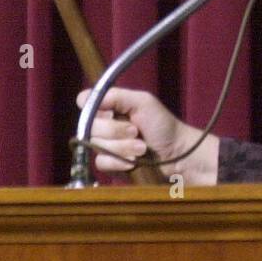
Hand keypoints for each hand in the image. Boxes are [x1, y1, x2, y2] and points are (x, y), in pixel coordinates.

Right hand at [76, 87, 217, 184]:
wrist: (177, 155)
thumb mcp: (143, 102)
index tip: (112, 112)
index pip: (85, 102)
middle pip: (89, 126)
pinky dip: (119, 162)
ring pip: (96, 146)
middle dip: (115, 130)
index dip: (94, 108)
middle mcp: (105, 125)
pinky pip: (102, 163)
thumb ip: (115, 96)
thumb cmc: (163, 125)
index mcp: (111, 106)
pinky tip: (134, 162)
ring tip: (142, 148)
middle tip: (136, 131)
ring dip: (122, 147)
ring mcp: (106, 145)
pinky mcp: (111, 165)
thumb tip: (87, 98)